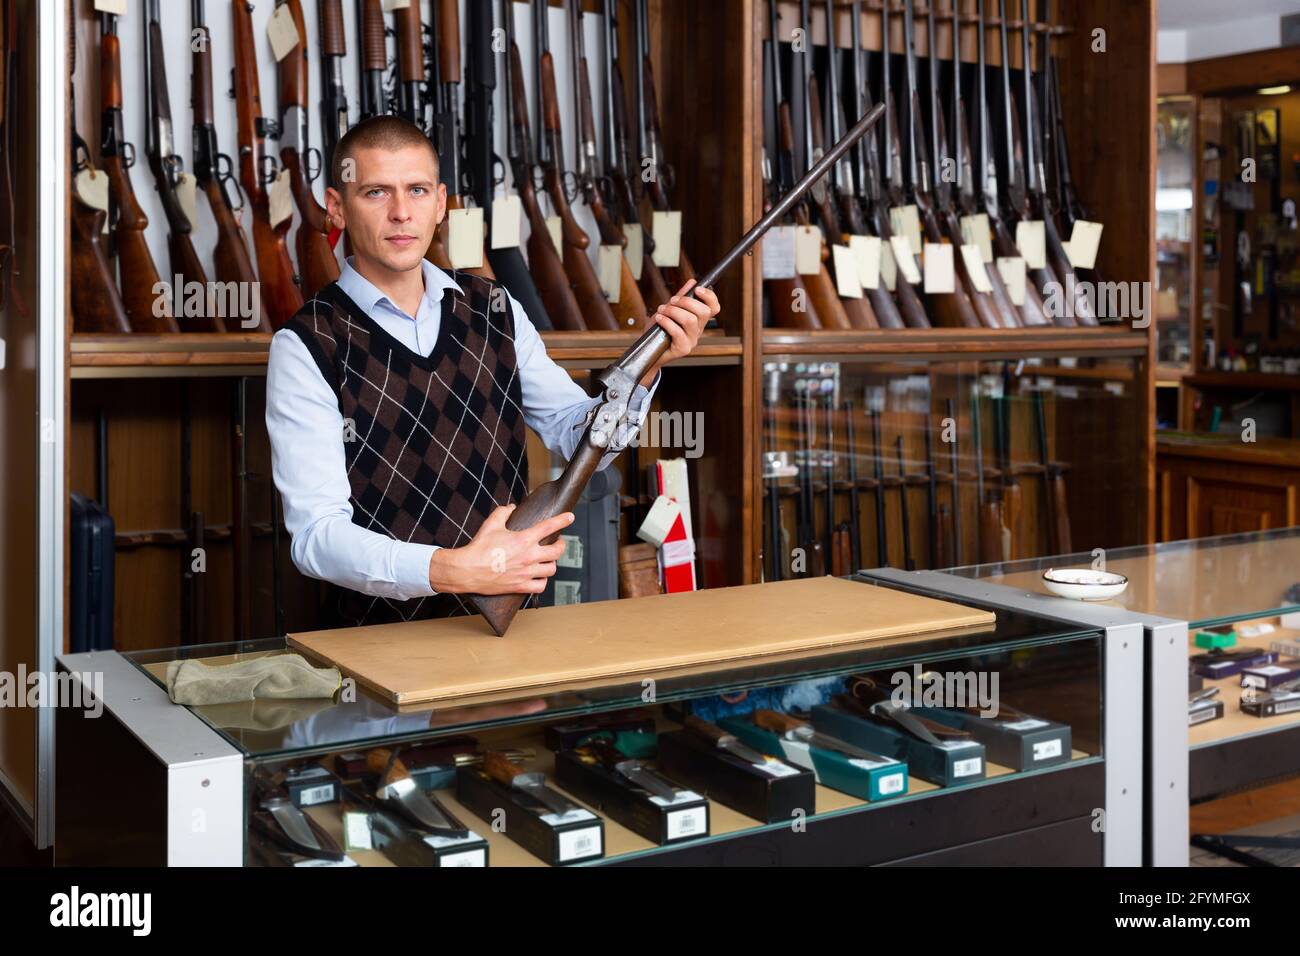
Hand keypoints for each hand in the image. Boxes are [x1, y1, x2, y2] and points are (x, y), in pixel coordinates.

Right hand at [428, 504, 573, 595]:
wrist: (467, 570)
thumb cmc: (479, 548)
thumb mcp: (491, 524)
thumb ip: (503, 512)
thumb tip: (511, 506)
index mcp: (523, 539)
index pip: (549, 527)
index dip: (563, 520)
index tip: (570, 517)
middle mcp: (529, 556)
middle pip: (557, 551)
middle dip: (561, 545)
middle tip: (558, 542)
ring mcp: (526, 573)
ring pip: (551, 569)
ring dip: (551, 563)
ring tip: (547, 560)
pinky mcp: (521, 586)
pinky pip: (541, 586)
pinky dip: (542, 581)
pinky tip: (539, 576)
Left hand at [640, 280, 720, 386]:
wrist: (648, 350)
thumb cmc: (659, 329)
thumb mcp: (669, 309)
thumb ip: (681, 297)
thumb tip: (693, 282)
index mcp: (698, 320)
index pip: (714, 308)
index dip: (710, 296)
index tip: (697, 289)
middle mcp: (698, 330)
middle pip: (704, 312)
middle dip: (686, 301)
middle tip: (671, 300)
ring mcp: (692, 340)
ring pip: (690, 320)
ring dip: (673, 311)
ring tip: (662, 310)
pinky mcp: (683, 349)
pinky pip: (678, 332)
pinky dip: (667, 322)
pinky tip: (659, 318)